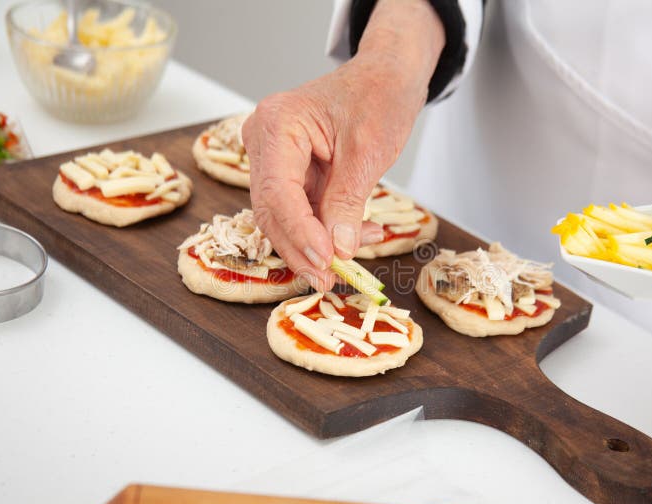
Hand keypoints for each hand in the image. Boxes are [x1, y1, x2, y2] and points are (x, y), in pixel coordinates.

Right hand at [242, 0, 443, 291]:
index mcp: (278, 124)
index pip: (278, 192)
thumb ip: (347, 201)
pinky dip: (324, 229)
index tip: (325, 262)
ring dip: (314, 244)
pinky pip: (300, 210)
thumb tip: (337, 249)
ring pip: (283, 216)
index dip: (300, 233)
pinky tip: (354, 239)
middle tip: (328, 280)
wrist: (386, 76)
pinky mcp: (290, 171)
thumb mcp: (368, 151)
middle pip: (272, 209)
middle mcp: (265, 140)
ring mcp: (274, 157)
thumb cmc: (378, 97)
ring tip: (346, 265)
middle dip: (301, 248)